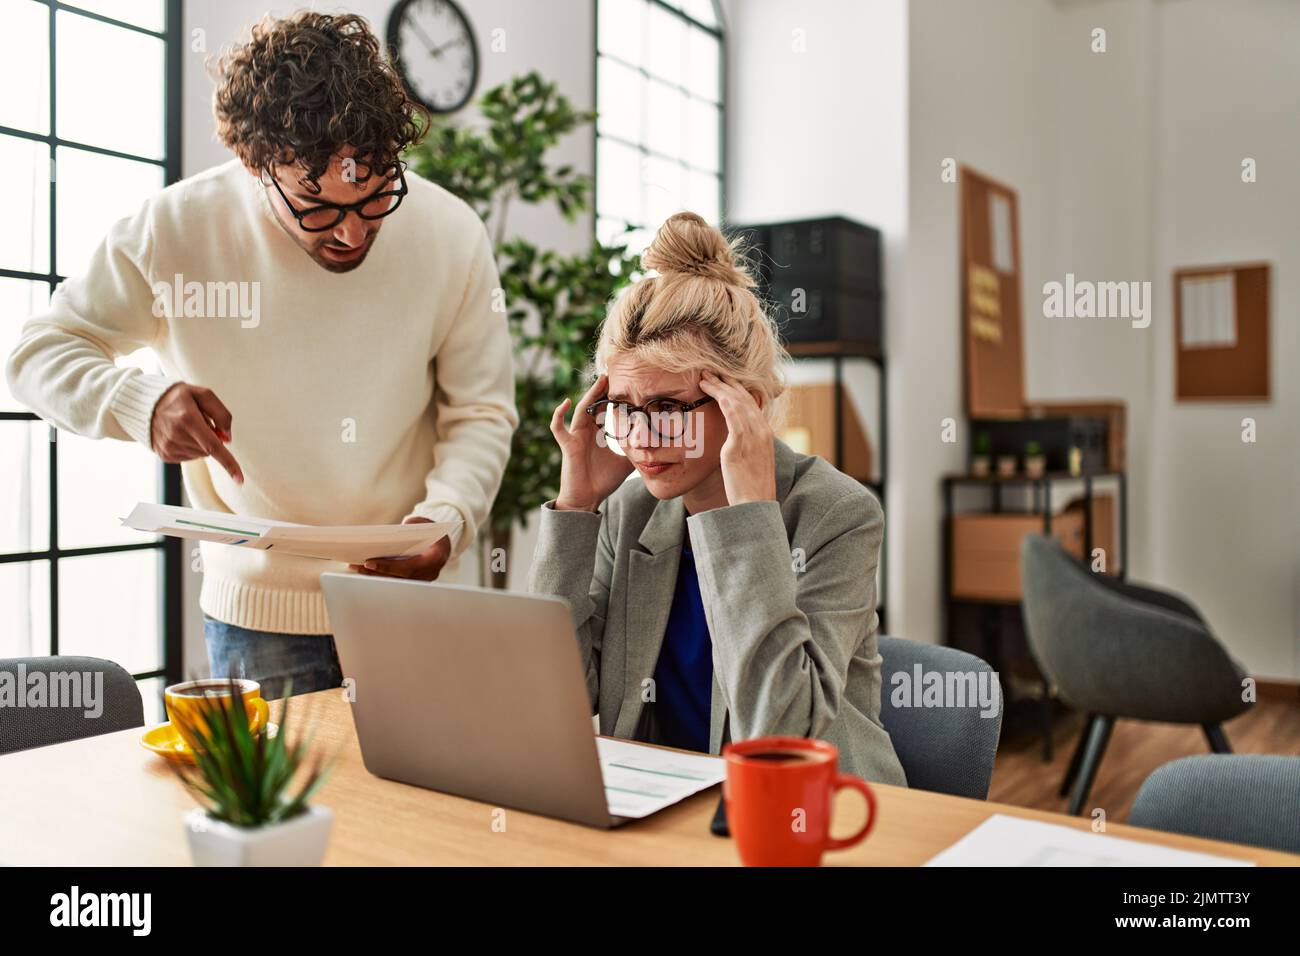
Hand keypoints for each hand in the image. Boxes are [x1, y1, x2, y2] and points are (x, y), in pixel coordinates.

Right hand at [150, 383, 243, 483]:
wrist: (146, 403)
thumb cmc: (178, 397)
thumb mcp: (203, 394)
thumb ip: (221, 414)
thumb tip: (228, 439)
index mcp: (187, 418)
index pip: (213, 446)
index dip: (228, 463)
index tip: (239, 479)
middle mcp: (176, 435)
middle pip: (209, 449)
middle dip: (212, 438)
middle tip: (199, 422)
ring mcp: (169, 447)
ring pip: (201, 454)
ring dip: (201, 443)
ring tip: (186, 426)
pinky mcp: (165, 455)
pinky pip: (190, 457)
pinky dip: (191, 447)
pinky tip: (180, 434)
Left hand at [348, 518, 451, 580]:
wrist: (445, 544)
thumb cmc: (432, 532)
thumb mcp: (423, 525)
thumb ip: (410, 528)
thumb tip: (388, 535)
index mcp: (435, 558)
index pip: (408, 567)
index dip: (388, 567)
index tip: (368, 563)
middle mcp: (430, 573)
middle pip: (398, 577)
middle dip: (375, 572)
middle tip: (356, 565)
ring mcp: (423, 580)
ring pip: (395, 581)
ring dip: (374, 575)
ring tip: (355, 567)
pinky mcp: (415, 581)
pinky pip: (396, 580)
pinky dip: (381, 575)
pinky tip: (365, 569)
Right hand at [550, 372, 633, 511]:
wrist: (588, 499)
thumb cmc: (603, 481)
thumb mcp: (626, 462)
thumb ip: (636, 451)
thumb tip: (656, 445)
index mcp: (598, 433)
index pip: (605, 410)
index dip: (613, 398)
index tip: (626, 385)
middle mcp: (586, 431)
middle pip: (594, 404)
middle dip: (603, 390)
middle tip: (615, 373)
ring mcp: (575, 437)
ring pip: (581, 410)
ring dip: (590, 395)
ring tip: (601, 380)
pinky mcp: (568, 446)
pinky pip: (559, 428)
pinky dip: (558, 415)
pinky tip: (565, 402)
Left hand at [698, 371, 775, 505]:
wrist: (755, 505)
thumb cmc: (750, 488)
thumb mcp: (750, 462)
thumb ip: (742, 447)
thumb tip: (729, 443)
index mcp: (765, 434)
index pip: (751, 403)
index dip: (735, 389)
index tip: (722, 380)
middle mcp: (762, 432)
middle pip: (744, 398)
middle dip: (725, 382)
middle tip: (709, 372)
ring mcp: (753, 438)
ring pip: (737, 403)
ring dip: (719, 387)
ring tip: (704, 379)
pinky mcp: (740, 446)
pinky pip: (733, 417)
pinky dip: (724, 401)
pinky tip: (713, 392)